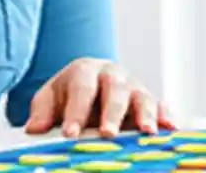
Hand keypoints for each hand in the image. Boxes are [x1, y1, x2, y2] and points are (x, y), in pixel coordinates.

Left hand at [24, 58, 175, 137]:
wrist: (88, 90)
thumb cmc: (68, 97)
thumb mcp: (50, 101)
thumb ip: (42, 112)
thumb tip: (34, 128)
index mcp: (85, 71)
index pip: (81, 88)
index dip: (76, 111)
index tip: (70, 133)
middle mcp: (112, 75)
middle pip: (114, 89)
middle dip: (112, 113)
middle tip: (108, 134)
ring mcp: (133, 88)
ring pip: (142, 96)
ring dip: (145, 114)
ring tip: (146, 132)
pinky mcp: (149, 102)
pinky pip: (161, 106)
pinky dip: (166, 116)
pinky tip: (171, 127)